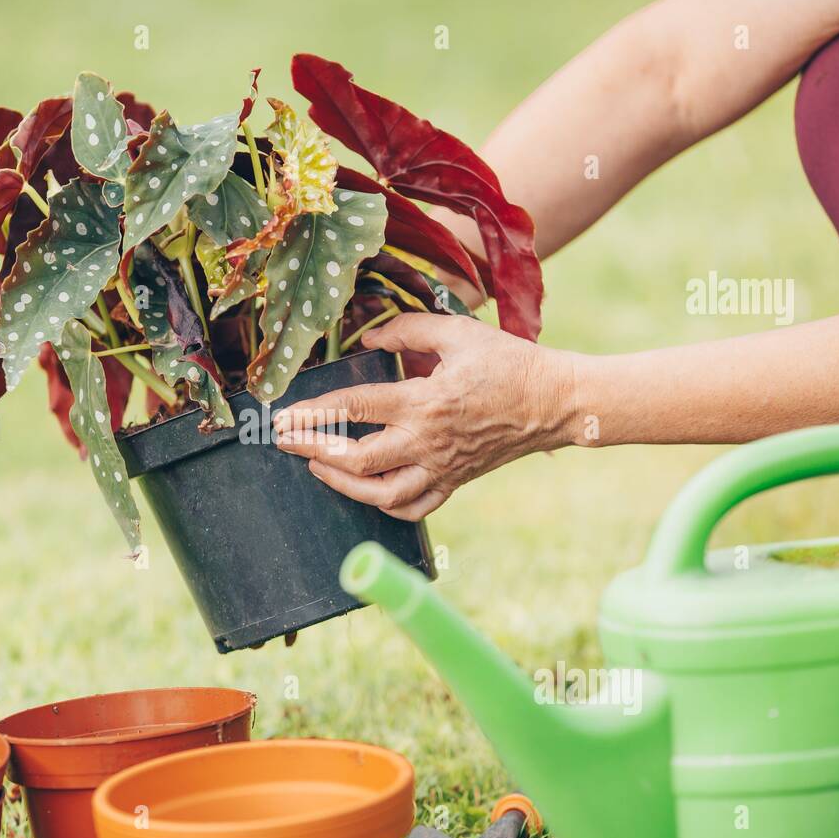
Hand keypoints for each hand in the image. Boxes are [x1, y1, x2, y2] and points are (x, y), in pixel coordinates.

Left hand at [273, 312, 577, 519]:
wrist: (555, 403)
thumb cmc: (509, 363)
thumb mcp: (458, 332)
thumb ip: (408, 329)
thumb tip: (369, 338)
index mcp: (424, 401)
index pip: (353, 408)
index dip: (312, 412)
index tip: (283, 416)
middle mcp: (427, 441)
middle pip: (356, 459)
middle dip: (311, 451)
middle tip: (285, 442)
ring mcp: (440, 468)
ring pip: (380, 494)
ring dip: (341, 484)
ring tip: (317, 466)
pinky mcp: (454, 482)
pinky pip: (413, 508)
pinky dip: (385, 505)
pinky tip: (367, 491)